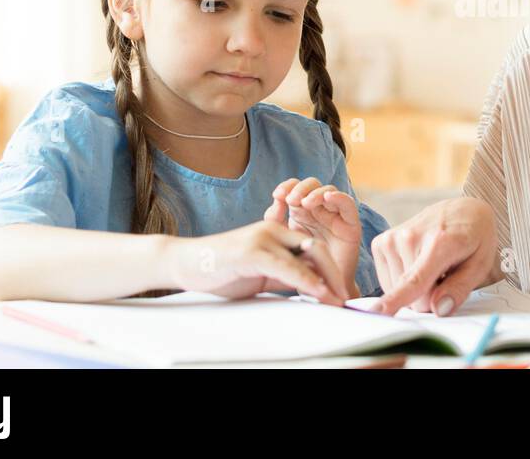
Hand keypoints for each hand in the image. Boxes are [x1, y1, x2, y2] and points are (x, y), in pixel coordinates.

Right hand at [167, 220, 348, 304]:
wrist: (186, 263)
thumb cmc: (222, 270)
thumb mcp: (260, 274)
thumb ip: (284, 276)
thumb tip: (311, 288)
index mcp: (277, 232)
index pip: (313, 247)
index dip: (330, 270)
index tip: (340, 293)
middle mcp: (274, 229)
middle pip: (316, 247)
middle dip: (334, 274)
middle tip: (344, 298)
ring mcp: (263, 237)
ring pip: (307, 254)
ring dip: (326, 279)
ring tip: (336, 299)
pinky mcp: (253, 251)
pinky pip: (287, 266)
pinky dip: (306, 280)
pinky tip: (318, 292)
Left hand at [265, 177, 360, 297]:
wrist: (320, 291)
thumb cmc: (301, 267)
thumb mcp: (282, 240)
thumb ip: (276, 221)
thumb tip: (275, 201)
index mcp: (301, 212)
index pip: (295, 189)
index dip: (287, 187)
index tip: (277, 195)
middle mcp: (319, 211)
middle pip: (312, 186)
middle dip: (300, 189)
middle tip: (290, 200)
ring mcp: (335, 217)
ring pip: (329, 191)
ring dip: (317, 193)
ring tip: (305, 202)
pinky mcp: (350, 225)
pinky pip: (348, 205)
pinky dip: (339, 197)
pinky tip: (328, 198)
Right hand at [370, 197, 497, 316]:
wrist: (462, 210)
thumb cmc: (474, 237)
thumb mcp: (480, 264)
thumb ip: (459, 289)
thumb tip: (439, 309)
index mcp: (439, 243)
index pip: (415, 280)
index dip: (396, 300)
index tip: (376, 313)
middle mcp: (410, 237)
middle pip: (412, 296)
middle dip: (428, 296)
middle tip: (444, 275)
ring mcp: (392, 238)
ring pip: (397, 291)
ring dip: (415, 289)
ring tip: (431, 266)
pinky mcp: (381, 243)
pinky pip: (388, 282)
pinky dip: (402, 281)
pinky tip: (416, 264)